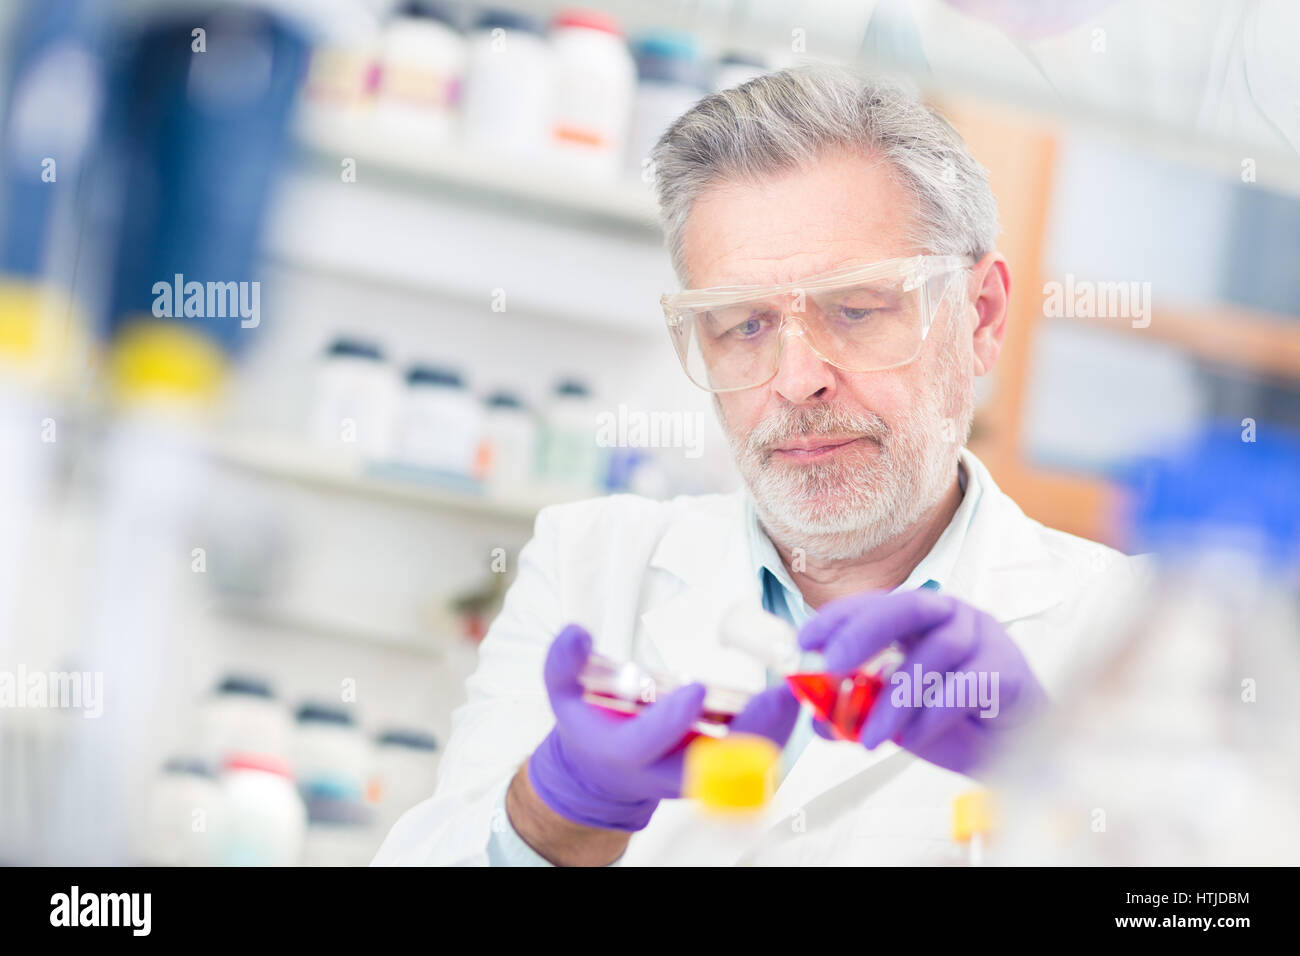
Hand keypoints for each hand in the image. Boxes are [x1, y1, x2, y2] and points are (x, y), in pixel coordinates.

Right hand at [528, 624, 799, 830]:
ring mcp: (696, 778)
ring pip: (742, 768)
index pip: (647, 743)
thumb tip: (575, 632)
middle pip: (711, 765)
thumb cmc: (589, 726)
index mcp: (625, 752)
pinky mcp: (719, 777)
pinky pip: (755, 762)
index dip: (670, 720)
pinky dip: (775, 734)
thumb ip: (564, 662)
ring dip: (772, 732)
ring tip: (792, 693)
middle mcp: (665, 772)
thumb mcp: (564, 692)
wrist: (605, 772)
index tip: (693, 690)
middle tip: (776, 695)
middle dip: (747, 733)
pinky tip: (789, 704)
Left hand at [798, 591, 1046, 774]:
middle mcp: (952, 617)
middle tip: (832, 665)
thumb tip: (818, 720)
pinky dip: (931, 716)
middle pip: (909, 606)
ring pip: (934, 654)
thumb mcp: (897, 717)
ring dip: (895, 699)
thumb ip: (860, 713)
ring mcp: (984, 638)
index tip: (805, 640)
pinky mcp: (1008, 670)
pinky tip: (913, 740)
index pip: (875, 604)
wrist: (1017, 750)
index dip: (838, 617)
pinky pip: (964, 688)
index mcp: (920, 619)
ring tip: (870, 738)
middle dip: (864, 631)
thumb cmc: (955, 721)